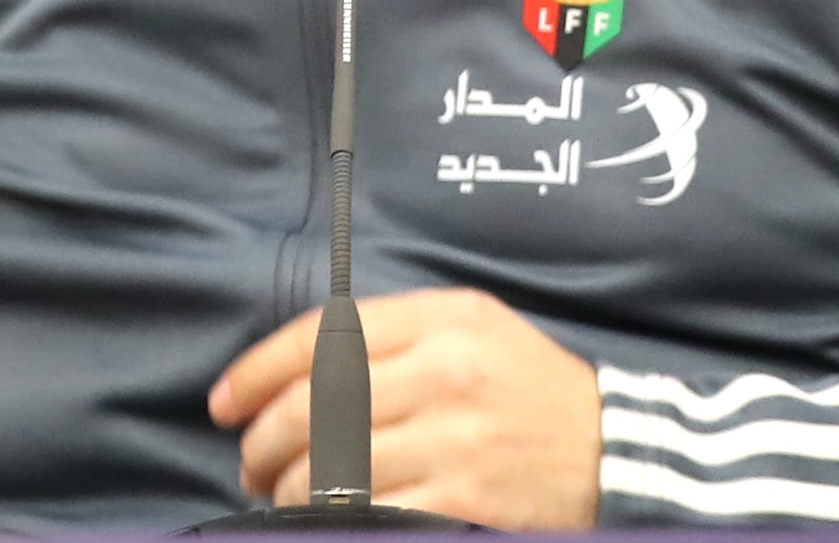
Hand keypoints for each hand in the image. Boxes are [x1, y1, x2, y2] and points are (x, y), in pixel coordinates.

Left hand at [209, 288, 602, 529]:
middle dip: (263, 443)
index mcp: (442, 319)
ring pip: (332, 465)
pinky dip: (335, 519)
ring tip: (284, 497)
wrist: (615, 450)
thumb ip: (390, 338)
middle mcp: (446, 369)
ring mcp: (457, 436)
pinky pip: (372, 511)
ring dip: (290, 491)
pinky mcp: (466, 495)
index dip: (256, 373)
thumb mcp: (472, 331)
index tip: (224, 405)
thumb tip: (293, 376)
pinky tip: (327, 520)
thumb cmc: (528, 391)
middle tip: (250, 466)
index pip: (319, 338)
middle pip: (314, 405)